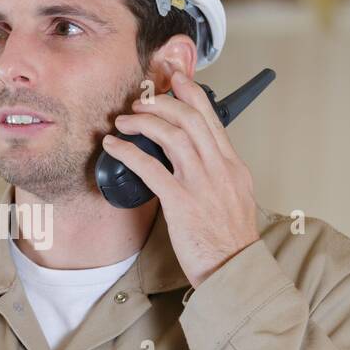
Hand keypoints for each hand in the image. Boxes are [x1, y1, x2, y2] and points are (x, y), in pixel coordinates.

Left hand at [103, 70, 259, 289]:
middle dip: (160, 103)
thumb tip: (198, 158)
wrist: (234, 269)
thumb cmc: (230, 240)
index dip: (190, 93)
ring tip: (124, 121)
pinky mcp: (181, 203)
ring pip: (172, 135)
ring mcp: (200, 184)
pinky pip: (150, 167)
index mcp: (232, 166)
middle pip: (189, 118)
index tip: (175, 80)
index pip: (211, 118)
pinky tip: (114, 147)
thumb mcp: (234, 197)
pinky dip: (128, 152)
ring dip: (143, 122)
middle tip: (140, 102)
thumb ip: (218, 173)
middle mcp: (219, 168)